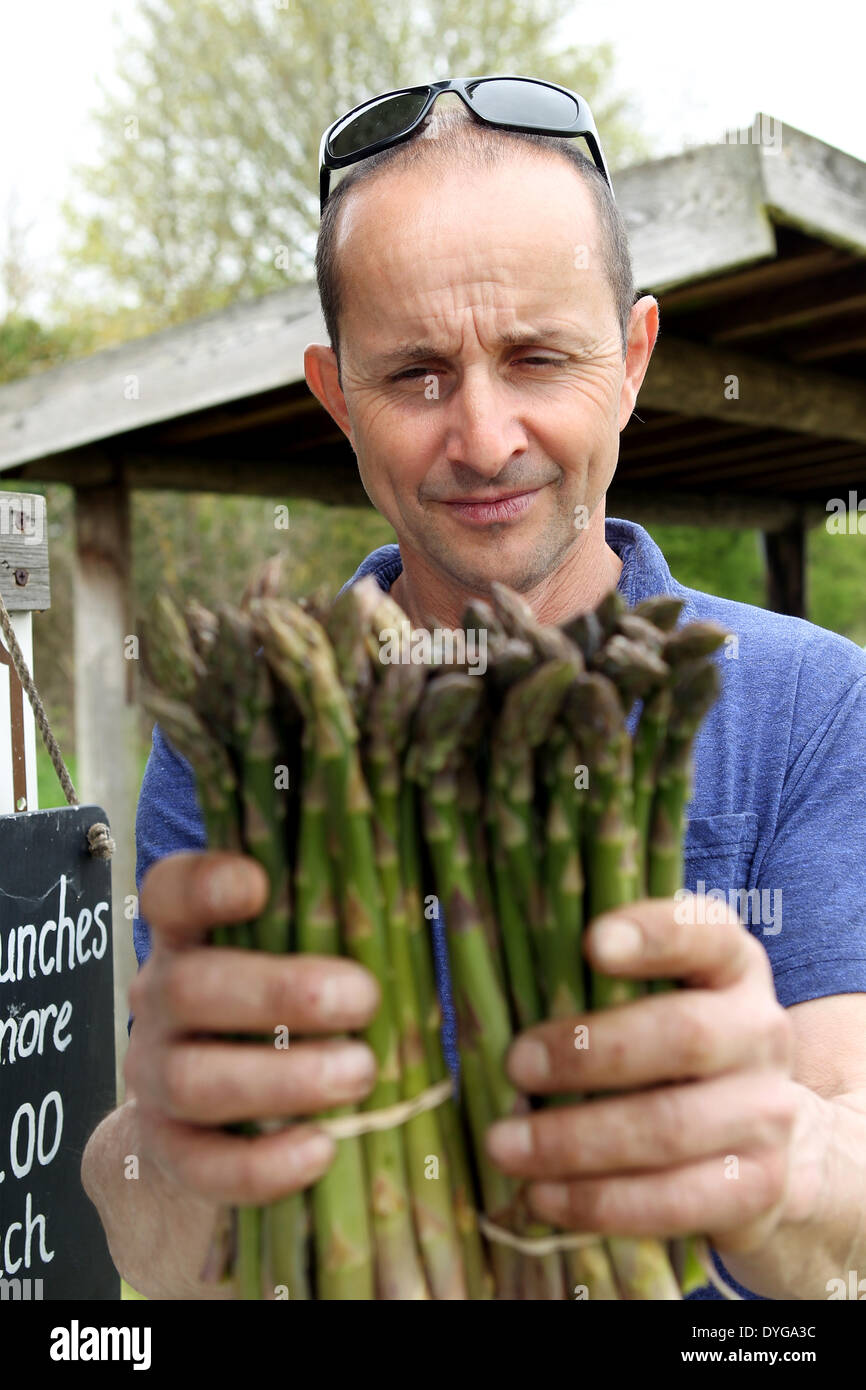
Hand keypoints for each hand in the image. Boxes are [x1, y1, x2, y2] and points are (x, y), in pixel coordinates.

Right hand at [126, 850, 379, 1205]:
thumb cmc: (283, 1007)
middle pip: (187, 988)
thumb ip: (330, 930)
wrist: (210, 1109)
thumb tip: (415, 908)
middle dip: (278, 992)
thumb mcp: (295, 955)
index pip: (169, 894)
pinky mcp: (168, 1149)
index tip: (258, 885)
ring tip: (359, 1073)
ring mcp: (154, 1076)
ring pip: (192, 1080)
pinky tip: (321, 1149)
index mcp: (188, 937)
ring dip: (282, 1078)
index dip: (203, 885)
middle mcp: (159, 1000)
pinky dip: (261, 1165)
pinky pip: (202, 1164)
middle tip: (363, 998)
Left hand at [485, 898, 805, 1257]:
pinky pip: (676, 1200)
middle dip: (588, 1052)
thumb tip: (488, 987)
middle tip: (514, 1066)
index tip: (592, 942)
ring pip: (670, 1126)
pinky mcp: (758, 1185)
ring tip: (504, 1145)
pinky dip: (600, 1202)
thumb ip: (593, 979)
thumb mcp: (656, 995)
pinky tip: (544, 1196)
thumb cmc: (672, 1047)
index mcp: (732, 964)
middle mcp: (761, 1029)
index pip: (704, 932)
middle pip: (684, 1035)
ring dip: (575, 1140)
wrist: (763, 1139)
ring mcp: (769, 1111)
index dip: (653, 935)